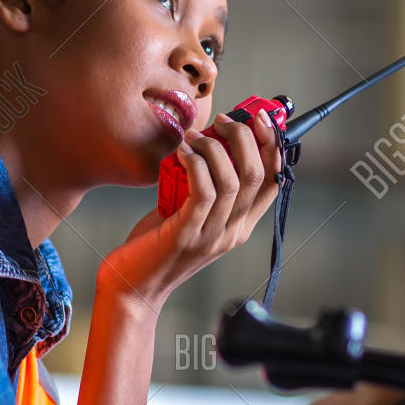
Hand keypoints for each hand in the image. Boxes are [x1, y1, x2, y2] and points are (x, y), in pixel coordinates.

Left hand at [98, 109, 283, 310]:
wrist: (132, 286)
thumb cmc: (157, 245)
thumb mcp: (190, 215)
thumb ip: (204, 189)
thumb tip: (204, 144)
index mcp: (240, 227)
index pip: (272, 182)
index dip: (272, 146)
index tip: (259, 119)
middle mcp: (232, 232)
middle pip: (257, 175)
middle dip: (244, 137)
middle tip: (222, 121)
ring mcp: (211, 236)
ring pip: (232, 181)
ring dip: (214, 148)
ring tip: (193, 136)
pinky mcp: (186, 235)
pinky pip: (203, 191)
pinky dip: (195, 163)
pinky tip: (182, 152)